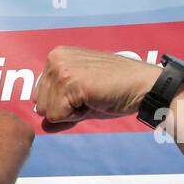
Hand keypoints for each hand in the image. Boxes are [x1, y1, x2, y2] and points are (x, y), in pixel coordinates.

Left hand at [32, 46, 160, 131]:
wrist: (143, 86)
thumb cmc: (116, 90)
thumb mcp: (80, 99)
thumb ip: (59, 110)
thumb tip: (42, 127)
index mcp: (56, 56)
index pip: (40, 96)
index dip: (62, 104)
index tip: (85, 93)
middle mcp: (55, 58)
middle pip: (40, 104)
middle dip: (64, 109)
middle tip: (89, 95)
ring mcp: (61, 68)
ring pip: (47, 112)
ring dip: (70, 112)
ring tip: (92, 96)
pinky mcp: (69, 82)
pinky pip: (56, 116)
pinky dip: (75, 117)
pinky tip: (93, 100)